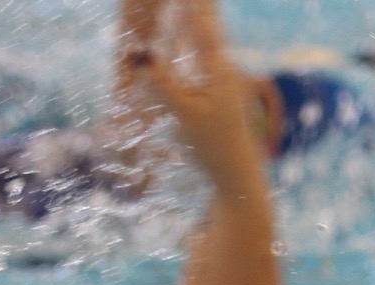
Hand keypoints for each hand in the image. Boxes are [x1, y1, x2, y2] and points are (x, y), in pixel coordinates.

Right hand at [129, 0, 269, 203]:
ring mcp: (224, 81)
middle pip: (206, 29)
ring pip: (206, 43)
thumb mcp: (183, 114)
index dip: (191, 7)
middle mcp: (225, 69)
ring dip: (195, 24)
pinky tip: (192, 38)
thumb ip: (161, 84)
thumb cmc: (212, 147)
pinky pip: (205, 59)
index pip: (201, 26)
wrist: (236, 177)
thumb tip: (138, 55)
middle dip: (197, 11)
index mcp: (218, 68)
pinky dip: (195, 42)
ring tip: (190, 5)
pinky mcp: (220, 94)